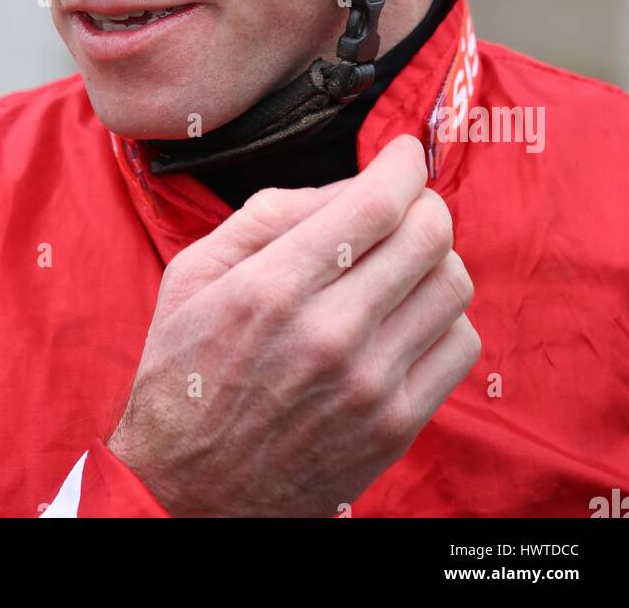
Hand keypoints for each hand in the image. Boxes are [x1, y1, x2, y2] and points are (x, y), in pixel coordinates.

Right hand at [107, 133, 479, 516]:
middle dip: (422, 203)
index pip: (377, 203)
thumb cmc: (186, 370)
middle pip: (429, 235)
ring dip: (434, 258)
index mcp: (273, 287)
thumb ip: (270, 214)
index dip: (402, 164)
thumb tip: (352, 185)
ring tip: (398, 265)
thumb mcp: (195, 273)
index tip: (401, 154)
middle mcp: (329, 334)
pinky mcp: (396, 425)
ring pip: (453, 283)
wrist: (188, 491)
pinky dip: (443, 315)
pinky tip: (405, 317)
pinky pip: (461, 343)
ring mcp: (370, 384)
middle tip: (401, 205)